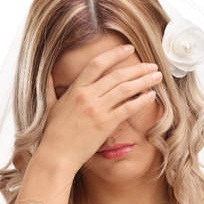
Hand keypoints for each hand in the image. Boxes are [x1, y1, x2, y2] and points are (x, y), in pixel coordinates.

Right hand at [34, 44, 162, 173]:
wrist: (56, 155)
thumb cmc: (53, 133)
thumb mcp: (50, 105)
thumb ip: (50, 87)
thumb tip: (47, 73)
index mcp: (75, 89)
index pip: (98, 64)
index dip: (115, 54)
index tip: (129, 49)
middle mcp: (87, 96)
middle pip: (117, 75)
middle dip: (137, 68)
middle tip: (152, 65)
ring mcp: (97, 110)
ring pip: (125, 89)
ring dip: (143, 81)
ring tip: (157, 76)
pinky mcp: (105, 124)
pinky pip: (127, 108)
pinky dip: (141, 101)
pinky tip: (151, 96)